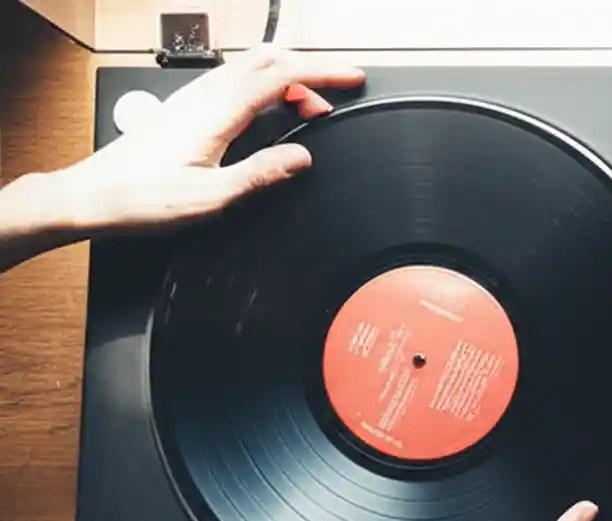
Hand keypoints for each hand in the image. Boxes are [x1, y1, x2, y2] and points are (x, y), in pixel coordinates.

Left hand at [61, 45, 364, 235]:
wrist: (90, 197)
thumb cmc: (140, 199)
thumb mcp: (211, 197)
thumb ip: (260, 174)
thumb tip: (301, 157)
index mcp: (217, 112)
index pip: (280, 76)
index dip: (322, 74)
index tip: (351, 79)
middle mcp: (203, 97)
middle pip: (266, 60)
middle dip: (309, 71)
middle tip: (336, 94)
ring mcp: (192, 99)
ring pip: (249, 68)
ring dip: (286, 79)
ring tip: (310, 106)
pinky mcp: (184, 108)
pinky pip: (233, 82)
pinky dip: (264, 88)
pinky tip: (269, 111)